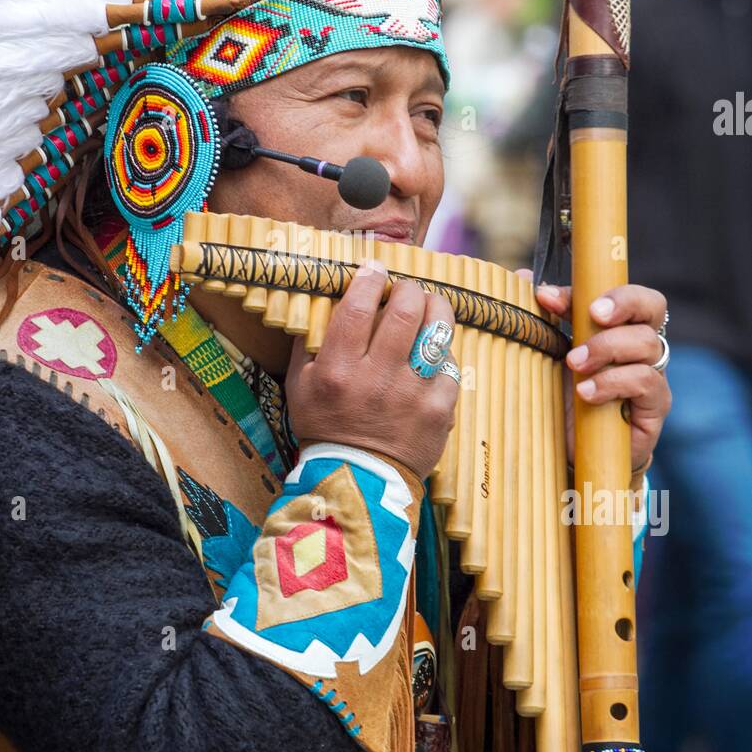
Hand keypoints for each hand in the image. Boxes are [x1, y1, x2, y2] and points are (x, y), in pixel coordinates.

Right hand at [286, 262, 459, 481]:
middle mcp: (376, 379)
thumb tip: (327, 300)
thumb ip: (310, 342)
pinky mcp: (440, 411)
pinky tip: (432, 356)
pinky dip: (442, 356)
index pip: (357, 307)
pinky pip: (451, 367)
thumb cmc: (325, 428)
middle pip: (405, 310)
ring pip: (437, 331)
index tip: (375, 269)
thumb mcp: (300, 386)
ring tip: (430, 307)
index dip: (370, 278)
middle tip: (406, 289)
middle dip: (408, 288)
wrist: (356, 482)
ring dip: (435, 309)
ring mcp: (412, 395)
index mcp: (338, 370)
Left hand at [517, 273, 670, 473]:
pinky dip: (613, 382)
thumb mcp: (550, 354)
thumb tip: (521, 276)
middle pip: (652, 304)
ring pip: (646, 343)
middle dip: (621, 303)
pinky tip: (586, 392)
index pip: (625, 291)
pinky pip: (646, 381)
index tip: (549, 297)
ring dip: (606, 348)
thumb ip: (541, 317)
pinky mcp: (656, 406)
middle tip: (591, 315)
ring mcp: (654, 374)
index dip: (594, 288)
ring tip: (574, 364)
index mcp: (622, 325)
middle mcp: (644, 345)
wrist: (575, 452)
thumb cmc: (566, 396)